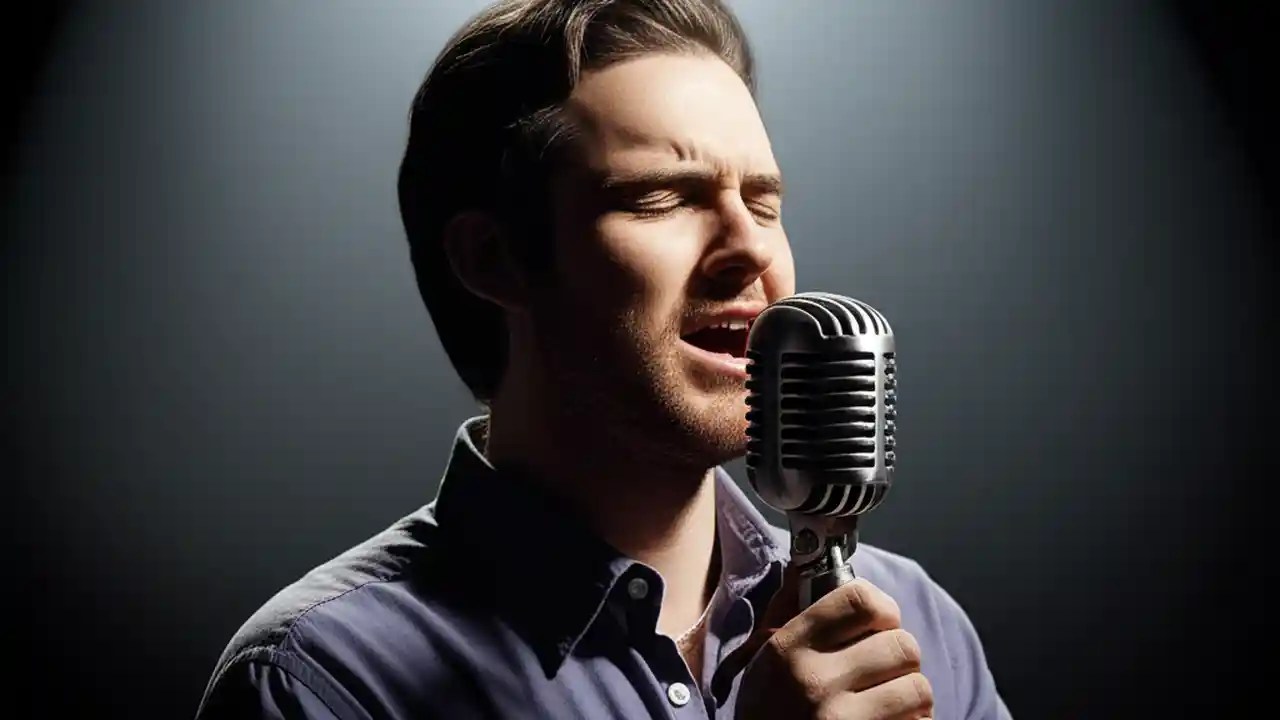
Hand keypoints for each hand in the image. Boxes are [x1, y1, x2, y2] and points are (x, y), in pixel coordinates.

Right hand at [721, 563, 933, 719]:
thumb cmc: (767, 712)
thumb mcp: (765, 661)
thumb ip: (791, 617)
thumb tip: (808, 570)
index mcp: (788, 648)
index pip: (859, 600)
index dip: (882, 607)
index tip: (880, 621)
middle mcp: (814, 682)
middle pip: (900, 644)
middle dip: (899, 657)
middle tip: (884, 669)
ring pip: (918, 687)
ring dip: (910, 694)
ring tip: (890, 701)